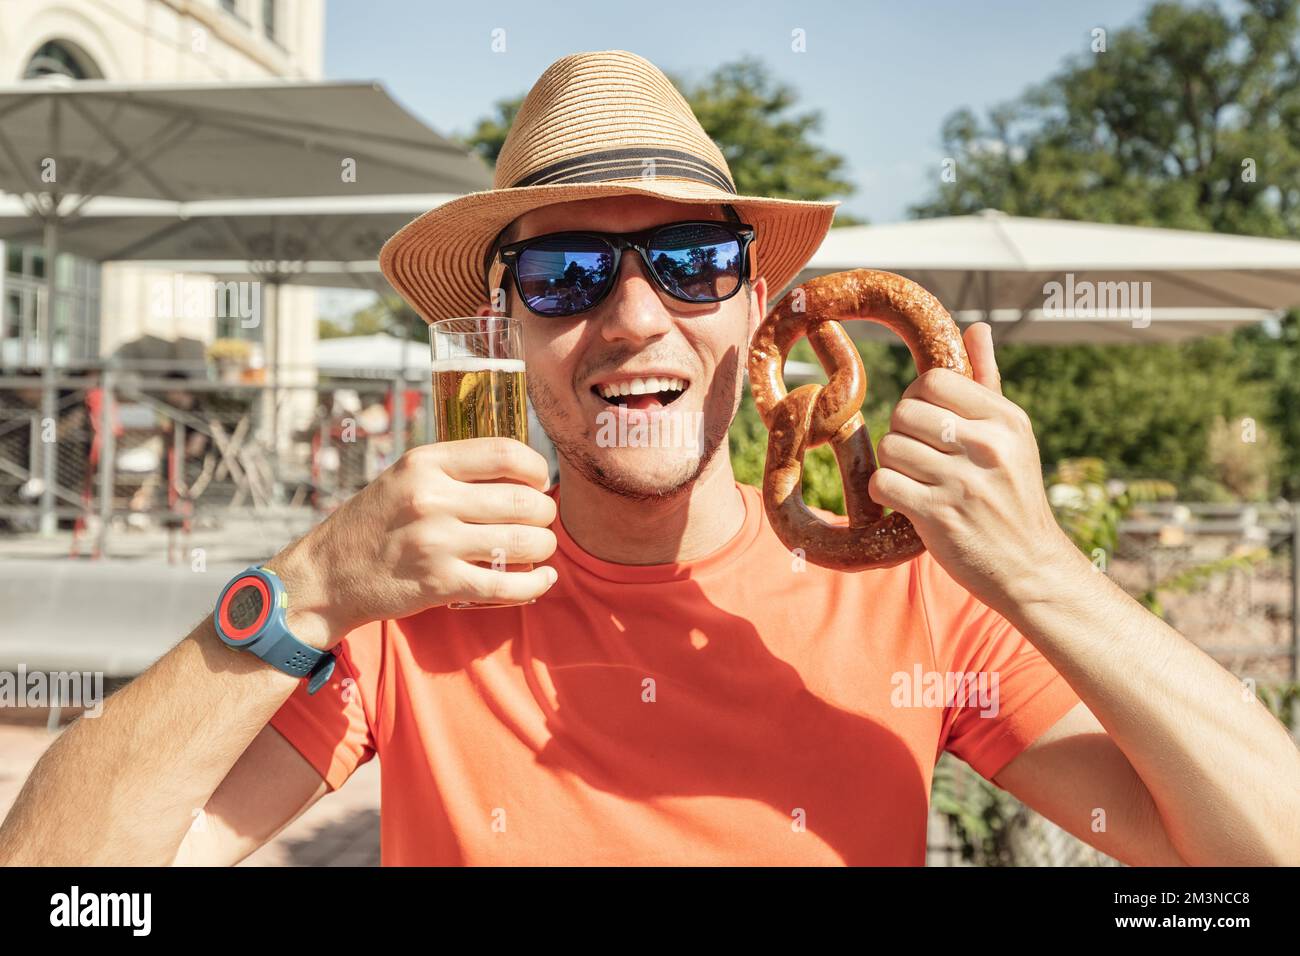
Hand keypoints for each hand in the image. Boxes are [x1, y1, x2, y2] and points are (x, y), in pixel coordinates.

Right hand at [268, 438, 558, 648]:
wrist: (325, 576)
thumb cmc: (374, 524)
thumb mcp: (404, 478)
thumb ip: (454, 471)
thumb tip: (521, 472)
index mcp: (425, 463)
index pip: (505, 452)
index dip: (536, 467)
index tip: (540, 480)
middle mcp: (431, 499)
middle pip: (523, 500)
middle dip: (545, 512)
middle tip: (541, 519)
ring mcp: (436, 543)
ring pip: (524, 542)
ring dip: (543, 546)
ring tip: (540, 547)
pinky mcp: (440, 584)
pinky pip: (507, 584)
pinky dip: (535, 583)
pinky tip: (543, 578)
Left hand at [867, 323, 1077, 609]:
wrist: (1031, 568)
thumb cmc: (1014, 496)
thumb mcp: (1013, 436)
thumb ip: (988, 382)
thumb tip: (978, 327)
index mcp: (1006, 420)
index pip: (935, 380)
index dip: (918, 397)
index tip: (927, 420)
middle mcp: (988, 446)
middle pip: (905, 412)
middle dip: (902, 432)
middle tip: (918, 454)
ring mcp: (963, 482)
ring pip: (891, 447)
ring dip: (894, 465)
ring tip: (918, 480)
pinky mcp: (939, 516)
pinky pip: (884, 483)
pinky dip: (886, 492)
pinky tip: (906, 501)